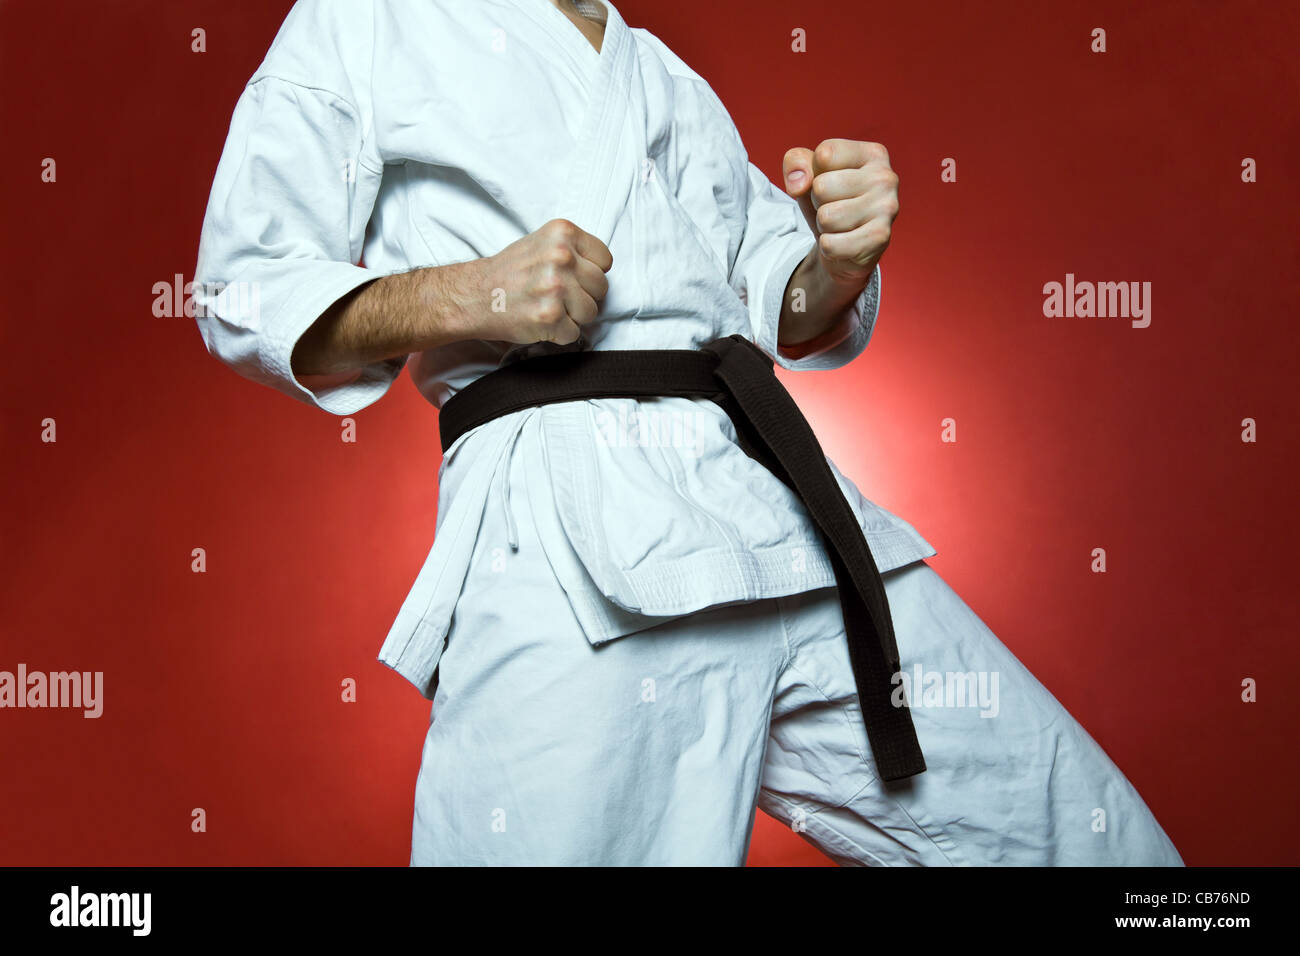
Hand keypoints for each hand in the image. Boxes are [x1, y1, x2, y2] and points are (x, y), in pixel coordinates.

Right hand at [472, 218, 612, 344]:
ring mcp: (556, 286)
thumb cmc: (509, 272)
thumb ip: (573, 250)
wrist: (475, 295)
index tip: (574, 278)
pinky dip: (559, 333)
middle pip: (601, 287)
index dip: (591, 273)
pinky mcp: (550, 315)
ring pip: (592, 312)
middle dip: (583, 296)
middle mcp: (561, 256)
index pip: (605, 260)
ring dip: (573, 316)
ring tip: (548, 306)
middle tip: (557, 295)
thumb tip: (601, 270)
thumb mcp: (542, 243)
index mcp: (563, 232)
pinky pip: (574, 333)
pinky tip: (541, 320)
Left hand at [782, 139, 898, 286]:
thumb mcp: (808, 173)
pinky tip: (844, 241)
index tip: (828, 181)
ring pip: (826, 217)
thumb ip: (796, 162)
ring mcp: (887, 208)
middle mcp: (886, 177)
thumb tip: (799, 185)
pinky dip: (828, 247)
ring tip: (839, 224)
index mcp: (872, 154)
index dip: (813, 173)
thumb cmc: (829, 200)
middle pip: (822, 187)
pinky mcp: (880, 238)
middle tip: (834, 206)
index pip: (824, 154)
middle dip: (817, 202)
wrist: (845, 246)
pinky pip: (831, 244)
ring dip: (824, 225)